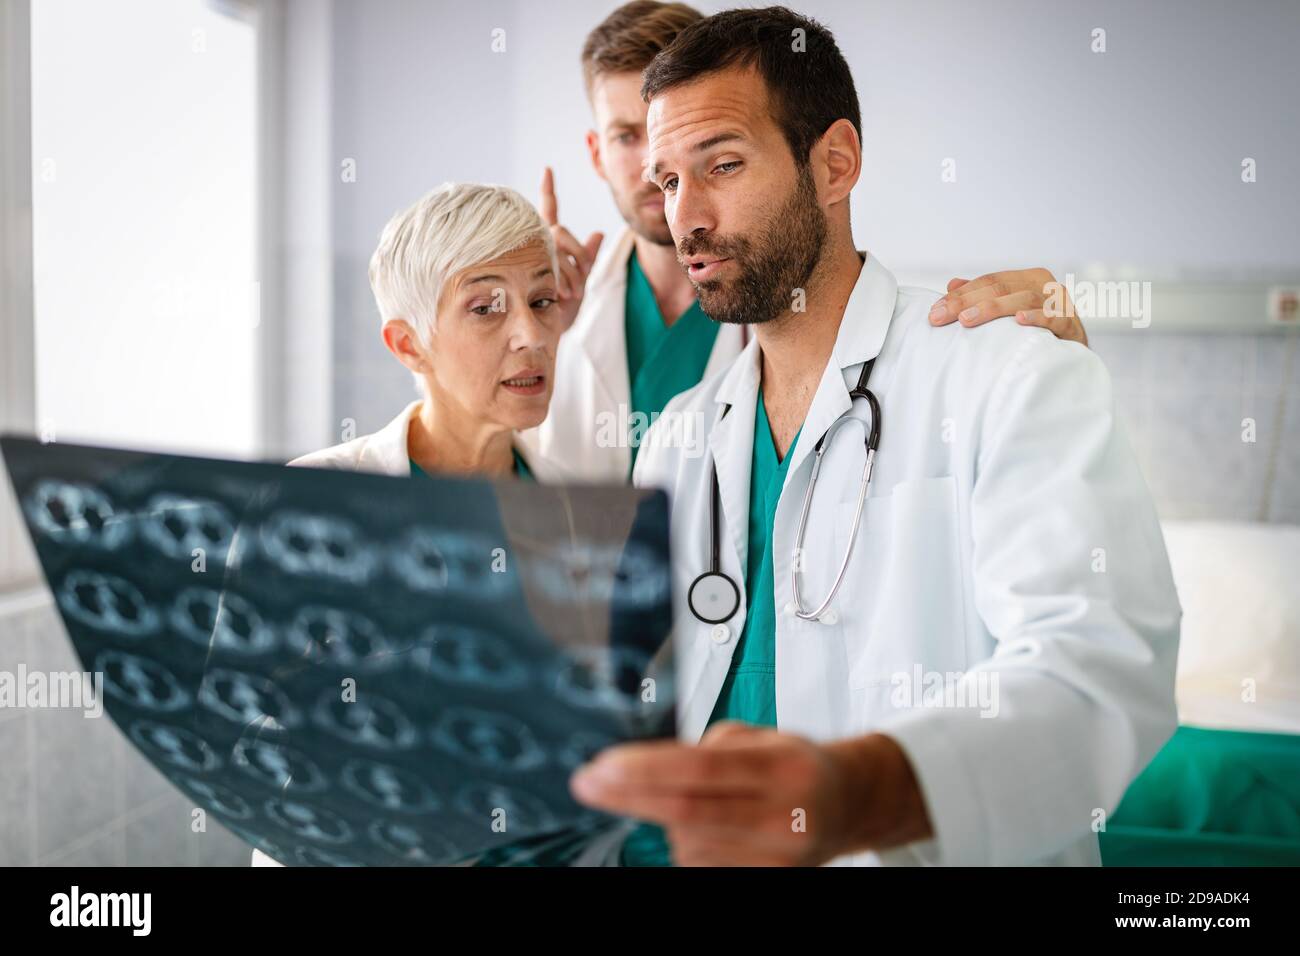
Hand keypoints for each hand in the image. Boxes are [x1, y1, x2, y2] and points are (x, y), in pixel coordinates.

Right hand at [540, 166, 602, 331]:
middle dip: (578, 253)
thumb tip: (600, 232)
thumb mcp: (582, 280)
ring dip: (572, 268)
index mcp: (550, 243)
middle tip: (584, 278)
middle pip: (560, 230)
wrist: (551, 330)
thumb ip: (588, 256)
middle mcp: (537, 245)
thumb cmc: (564, 308)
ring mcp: (531, 256)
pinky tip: (560, 295)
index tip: (547, 169)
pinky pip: (552, 260)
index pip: (549, 211)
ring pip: (558, 243)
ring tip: (573, 292)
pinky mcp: (529, 269)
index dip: (548, 191)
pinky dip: (564, 278)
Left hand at [570, 722, 929, 865]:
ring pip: (686, 841)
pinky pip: (699, 865)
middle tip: (586, 782)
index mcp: (782, 769)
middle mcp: (782, 819)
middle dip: (627, 797)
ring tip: (708, 801)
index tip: (600, 766)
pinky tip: (712, 829)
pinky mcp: (767, 884)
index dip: (643, 770)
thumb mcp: (758, 737)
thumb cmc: (793, 765)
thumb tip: (641, 773)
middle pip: (685, 812)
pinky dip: (688, 843)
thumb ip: (704, 750)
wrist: (847, 806)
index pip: (699, 771)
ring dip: (670, 820)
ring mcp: (776, 861)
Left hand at [930, 268, 1087, 346]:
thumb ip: (984, 296)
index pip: (987, 282)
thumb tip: (952, 284)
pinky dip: (1037, 318)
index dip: (959, 295)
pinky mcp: (1072, 324)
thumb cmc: (1037, 332)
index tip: (934, 311)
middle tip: (940, 317)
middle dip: (966, 302)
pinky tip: (1018, 321)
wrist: (1073, 358)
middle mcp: (1043, 285)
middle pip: (1000, 288)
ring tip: (967, 320)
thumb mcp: (1009, 311)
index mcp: (1026, 279)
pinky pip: (1054, 318)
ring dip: (993, 309)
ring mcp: (1059, 303)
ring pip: (1023, 298)